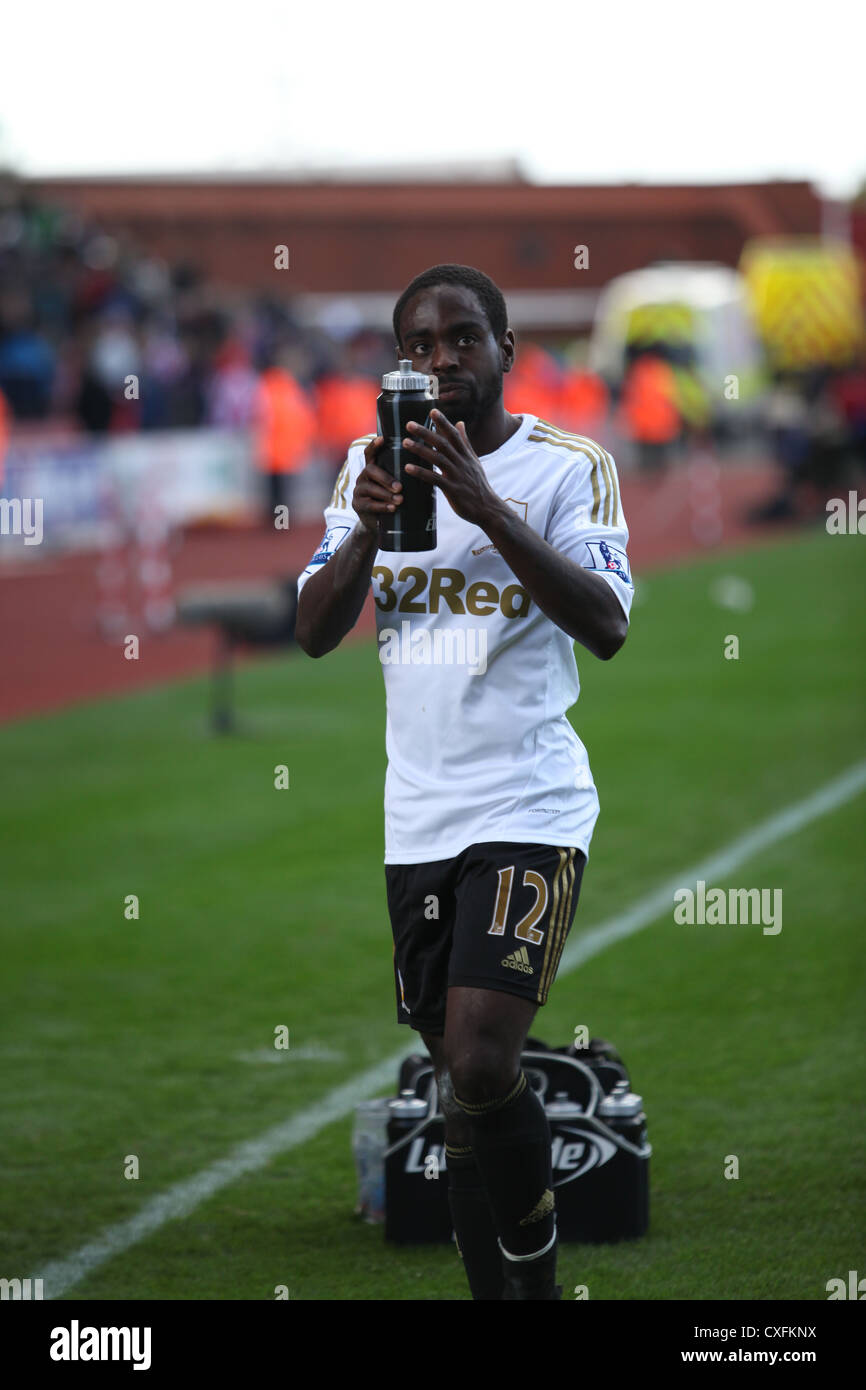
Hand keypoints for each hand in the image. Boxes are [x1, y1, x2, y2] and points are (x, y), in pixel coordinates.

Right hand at [351, 436, 402, 533]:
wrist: (381, 524)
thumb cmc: (394, 499)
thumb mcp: (399, 485)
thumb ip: (406, 475)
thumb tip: (431, 463)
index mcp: (373, 468)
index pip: (370, 453)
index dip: (374, 445)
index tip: (382, 439)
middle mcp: (363, 476)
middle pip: (370, 470)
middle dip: (386, 478)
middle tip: (400, 487)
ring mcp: (358, 490)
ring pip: (370, 488)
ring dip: (386, 494)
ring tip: (400, 500)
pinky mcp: (358, 505)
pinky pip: (369, 504)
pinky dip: (382, 506)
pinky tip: (392, 508)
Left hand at [403, 411, 499, 526]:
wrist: (487, 508)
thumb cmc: (478, 485)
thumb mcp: (474, 461)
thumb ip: (465, 442)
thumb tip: (460, 423)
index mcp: (466, 455)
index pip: (454, 435)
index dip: (443, 422)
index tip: (432, 411)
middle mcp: (461, 462)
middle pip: (442, 443)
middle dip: (426, 433)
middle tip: (409, 424)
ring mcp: (457, 475)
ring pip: (437, 459)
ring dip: (420, 450)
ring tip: (405, 442)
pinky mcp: (452, 489)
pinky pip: (434, 479)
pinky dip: (421, 472)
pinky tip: (408, 468)